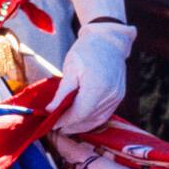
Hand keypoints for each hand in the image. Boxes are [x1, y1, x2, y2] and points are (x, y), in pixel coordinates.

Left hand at [51, 20, 135, 134]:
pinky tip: (81, 120)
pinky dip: (92, 119)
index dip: (65, 121)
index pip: (79, 112)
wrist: (108, 40)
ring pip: (98, 119)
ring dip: (82, 125)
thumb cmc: (86, 51)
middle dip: (71, 125)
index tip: (51, 124)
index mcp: (97, 86)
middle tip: (56, 127)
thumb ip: (61, 93)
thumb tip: (50, 111)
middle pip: (88, 118)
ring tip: (66, 126)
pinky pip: (105, 114)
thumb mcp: (70, 70)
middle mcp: (110, 94)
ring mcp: (117, 96)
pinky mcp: (119, 96)